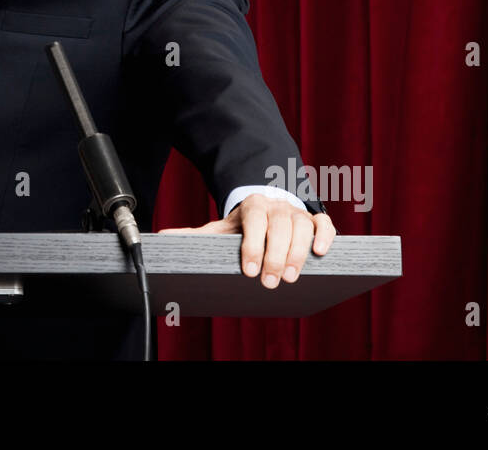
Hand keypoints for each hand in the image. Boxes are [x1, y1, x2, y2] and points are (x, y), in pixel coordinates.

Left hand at [158, 193, 335, 288]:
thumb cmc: (241, 226)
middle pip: (279, 226)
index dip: (252, 244)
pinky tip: (319, 253)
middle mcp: (275, 206)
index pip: (253, 220)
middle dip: (276, 255)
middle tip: (271, 281)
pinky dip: (324, 236)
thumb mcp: (219, 229)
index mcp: (251, 205)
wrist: (265, 207)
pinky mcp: (313, 220)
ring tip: (291, 277)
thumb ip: (196, 234)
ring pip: (301, 226)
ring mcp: (295, 212)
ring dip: (298, 252)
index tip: (249, 270)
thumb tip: (163, 237)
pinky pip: (323, 223)